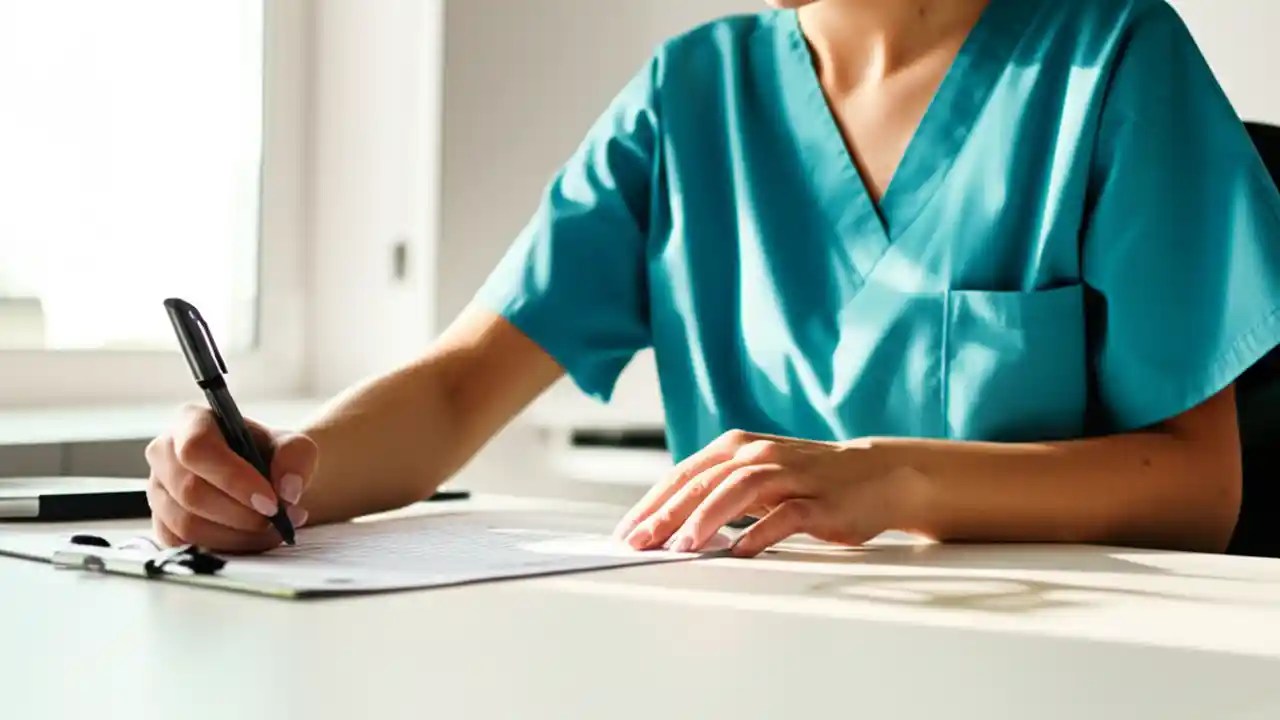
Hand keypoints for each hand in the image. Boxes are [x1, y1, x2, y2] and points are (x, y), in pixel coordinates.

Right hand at [145, 404, 318, 552]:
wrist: (261, 478)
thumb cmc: (269, 455)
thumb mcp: (293, 446)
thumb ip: (296, 458)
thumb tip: (287, 490)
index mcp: (192, 422)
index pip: (197, 449)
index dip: (233, 479)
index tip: (271, 501)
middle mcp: (164, 454)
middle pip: (191, 492)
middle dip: (241, 514)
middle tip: (278, 519)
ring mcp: (158, 491)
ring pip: (187, 524)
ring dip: (237, 535)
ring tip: (274, 528)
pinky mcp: (161, 523)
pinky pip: (185, 545)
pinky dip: (225, 548)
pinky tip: (252, 538)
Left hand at [612, 430, 913, 556]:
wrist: (878, 475)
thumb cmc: (808, 481)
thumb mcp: (756, 479)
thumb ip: (716, 492)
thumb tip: (666, 525)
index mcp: (737, 447)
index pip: (683, 475)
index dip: (651, 503)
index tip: (625, 533)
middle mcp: (759, 454)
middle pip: (703, 481)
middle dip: (665, 513)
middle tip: (638, 543)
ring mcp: (791, 475)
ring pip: (739, 490)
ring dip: (707, 518)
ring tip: (681, 546)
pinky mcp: (819, 500)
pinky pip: (785, 515)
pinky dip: (760, 533)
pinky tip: (739, 552)